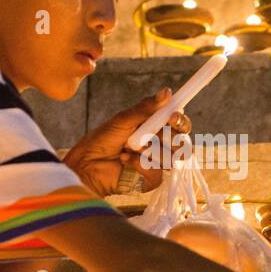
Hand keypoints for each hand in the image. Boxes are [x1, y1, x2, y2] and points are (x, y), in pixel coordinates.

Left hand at [63, 88, 192, 195]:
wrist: (87, 163)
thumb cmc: (102, 140)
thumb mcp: (124, 119)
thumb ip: (146, 108)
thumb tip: (167, 91)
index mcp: (156, 128)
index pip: (179, 124)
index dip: (180, 121)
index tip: (173, 116)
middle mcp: (160, 146)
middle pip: (183, 142)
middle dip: (173, 138)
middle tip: (156, 134)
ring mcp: (157, 164)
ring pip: (173, 157)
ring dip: (150, 150)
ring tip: (129, 147)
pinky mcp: (151, 180)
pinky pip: (157, 171)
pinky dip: (140, 163)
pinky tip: (125, 159)